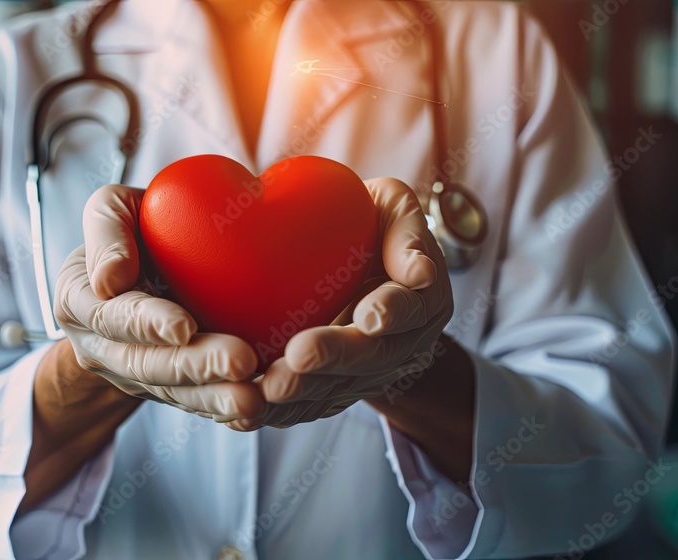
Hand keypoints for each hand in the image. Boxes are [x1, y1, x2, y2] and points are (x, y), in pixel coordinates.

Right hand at [54, 184, 264, 421]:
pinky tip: (253, 409)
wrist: (146, 264)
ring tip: (252, 397)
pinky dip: (222, 409)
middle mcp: (99, 345)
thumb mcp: (111, 208)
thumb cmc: (136, 228)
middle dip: (194, 366)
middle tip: (240, 361)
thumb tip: (110, 279)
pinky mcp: (164, 388)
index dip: (146, 324)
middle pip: (145, 363)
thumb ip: (105, 229)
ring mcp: (131, 373)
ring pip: (172, 392)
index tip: (183, 327)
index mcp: (79, 299)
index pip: (111, 316)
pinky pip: (192, 404)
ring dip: (213, 397)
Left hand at [226, 178, 453, 430]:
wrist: (352, 260)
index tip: (370, 315)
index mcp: (424, 296)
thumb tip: (418, 272)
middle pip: (373, 356)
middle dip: (337, 357)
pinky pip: (311, 406)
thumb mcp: (392, 208)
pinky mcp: (335, 389)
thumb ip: (407, 231)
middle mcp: (403, 342)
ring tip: (271, 387)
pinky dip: (284, 411)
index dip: (394, 311)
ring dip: (306, 392)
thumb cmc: (368, 221)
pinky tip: (253, 408)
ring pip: (339, 388)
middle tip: (300, 354)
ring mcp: (370, 372)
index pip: (413, 306)